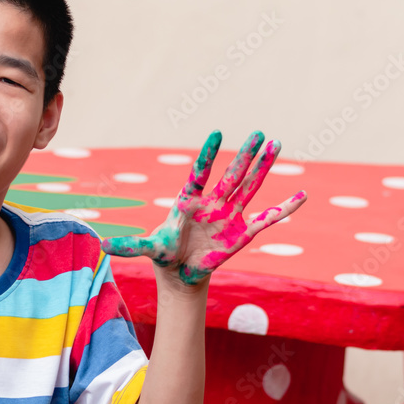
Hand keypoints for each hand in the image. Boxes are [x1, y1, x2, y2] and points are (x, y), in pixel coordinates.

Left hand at [102, 130, 305, 285]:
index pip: (201, 173)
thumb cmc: (164, 253)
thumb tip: (101, 245)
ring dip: (264, 168)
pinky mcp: (243, 233)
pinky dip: (285, 208)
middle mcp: (214, 203)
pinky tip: (302, 196)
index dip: (208, 156)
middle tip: (259, 132)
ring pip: (251, 187)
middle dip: (246, 155)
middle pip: (233, 175)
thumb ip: (129, 246)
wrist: (180, 270)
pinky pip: (268, 218)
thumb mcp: (148, 249)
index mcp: (190, 201)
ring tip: (277, 144)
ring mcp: (231, 215)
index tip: (216, 134)